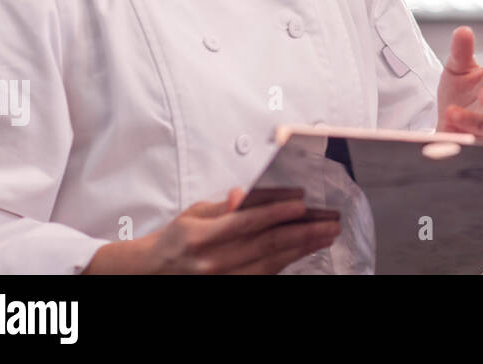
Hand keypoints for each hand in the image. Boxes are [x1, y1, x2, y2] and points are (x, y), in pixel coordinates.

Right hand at [83, 187, 339, 273]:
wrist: (153, 272)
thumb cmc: (176, 239)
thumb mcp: (194, 214)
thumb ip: (223, 207)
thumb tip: (242, 194)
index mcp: (201, 238)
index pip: (247, 222)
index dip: (277, 211)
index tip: (302, 203)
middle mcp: (213, 262)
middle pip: (266, 245)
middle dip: (302, 232)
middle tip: (329, 222)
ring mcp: (223, 279)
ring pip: (271, 263)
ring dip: (302, 248)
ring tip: (325, 235)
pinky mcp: (231, 287)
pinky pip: (264, 276)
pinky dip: (287, 263)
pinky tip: (304, 251)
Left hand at [437, 26, 482, 138]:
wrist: (444, 120)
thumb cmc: (459, 93)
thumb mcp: (457, 68)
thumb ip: (462, 51)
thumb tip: (463, 31)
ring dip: (478, 120)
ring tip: (456, 111)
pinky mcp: (481, 143)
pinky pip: (479, 140)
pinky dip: (465, 129)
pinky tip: (451, 118)